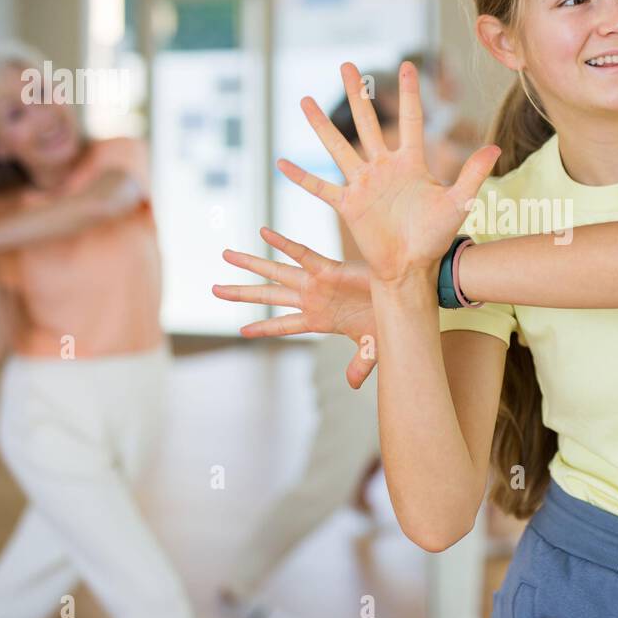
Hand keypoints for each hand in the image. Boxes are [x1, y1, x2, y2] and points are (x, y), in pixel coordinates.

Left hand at [213, 226, 378, 388]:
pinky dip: (282, 244)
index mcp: (316, 320)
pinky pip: (301, 254)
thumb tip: (353, 386)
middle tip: (214, 289)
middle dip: (241, 293)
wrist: (402, 300)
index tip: (241, 332)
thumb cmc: (387, 320)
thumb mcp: (370, 348)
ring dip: (251, 264)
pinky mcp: (327, 269)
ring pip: (276, 273)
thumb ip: (359, 365)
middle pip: (268, 296)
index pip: (283, 326)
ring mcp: (316, 283)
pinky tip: (263, 232)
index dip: (263, 329)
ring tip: (226, 254)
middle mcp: (310, 299)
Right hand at [279, 61, 499, 283]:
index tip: (408, 65)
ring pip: (338, 147)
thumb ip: (473, 174)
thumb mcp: (458, 203)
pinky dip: (301, 177)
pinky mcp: (348, 205)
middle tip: (345, 64)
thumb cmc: (436, 237)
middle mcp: (384, 168)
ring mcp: (363, 185)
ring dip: (321, 125)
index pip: (411, 120)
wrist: (412, 268)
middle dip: (356, 93)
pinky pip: (321, 188)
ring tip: (304, 101)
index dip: (409, 93)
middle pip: (367, 122)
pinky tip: (282, 163)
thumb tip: (495, 147)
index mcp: (412, 163)